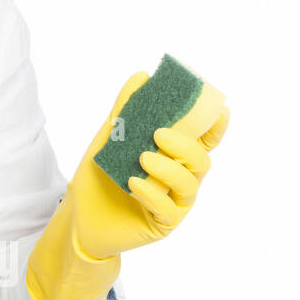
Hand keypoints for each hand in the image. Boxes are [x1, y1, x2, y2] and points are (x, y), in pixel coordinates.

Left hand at [73, 71, 229, 258]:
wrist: (79, 217)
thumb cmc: (99, 177)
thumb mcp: (109, 140)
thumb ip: (126, 111)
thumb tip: (141, 76)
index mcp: (173, 157)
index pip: (202, 141)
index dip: (214, 127)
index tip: (219, 110)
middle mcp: (179, 179)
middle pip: (199, 160)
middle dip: (184, 145)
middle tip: (158, 133)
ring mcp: (174, 203)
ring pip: (188, 184)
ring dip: (169, 169)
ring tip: (143, 158)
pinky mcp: (162, 223)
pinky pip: (167, 209)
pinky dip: (153, 194)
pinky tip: (134, 183)